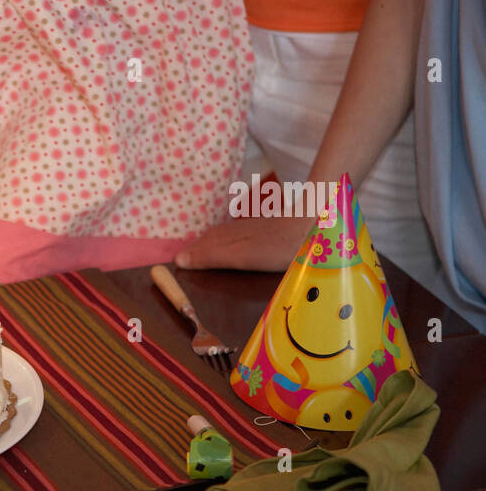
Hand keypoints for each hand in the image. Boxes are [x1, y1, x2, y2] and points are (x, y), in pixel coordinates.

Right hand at [175, 216, 315, 271]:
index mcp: (226, 237)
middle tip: (186, 261)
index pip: (200, 246)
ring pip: (224, 236)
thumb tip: (179, 260)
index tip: (177, 265)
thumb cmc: (277, 246)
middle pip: (210, 239)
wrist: (314, 225)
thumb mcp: (241, 256)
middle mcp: (234, 230)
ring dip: (211, 245)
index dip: (189, 256)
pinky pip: (238, 235)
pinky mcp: (266, 228)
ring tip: (203, 255)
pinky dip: (228, 242)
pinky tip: (234, 246)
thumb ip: (211, 257)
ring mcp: (251, 228)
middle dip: (198, 249)